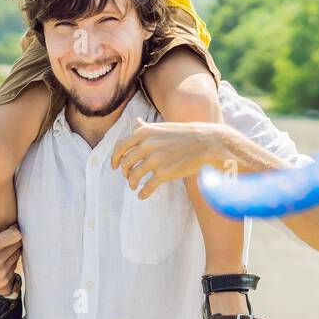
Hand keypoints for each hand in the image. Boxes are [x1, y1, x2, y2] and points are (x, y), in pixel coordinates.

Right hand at [0, 196, 21, 297]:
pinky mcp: (2, 284)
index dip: (14, 229)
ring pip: (17, 256)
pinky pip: (15, 269)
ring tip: (2, 248)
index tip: (10, 227)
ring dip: (13, 252)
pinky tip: (1, 261)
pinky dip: (10, 265)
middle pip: (18, 245)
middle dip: (13, 240)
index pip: (16, 235)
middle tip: (6, 236)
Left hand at [111, 118, 233, 198]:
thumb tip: (136, 123)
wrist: (204, 143)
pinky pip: (147, 187)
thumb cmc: (183, 134)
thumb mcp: (162, 127)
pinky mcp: (164, 173)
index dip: (114, 159)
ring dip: (132, 183)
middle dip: (125, 172)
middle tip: (128, 176)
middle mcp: (146, 145)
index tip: (115, 166)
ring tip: (134, 186)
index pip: (120, 147)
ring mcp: (155, 160)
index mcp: (143, 132)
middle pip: (125, 163)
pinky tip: (142, 195)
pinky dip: (143, 193)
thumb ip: (146, 128)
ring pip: (134, 176)